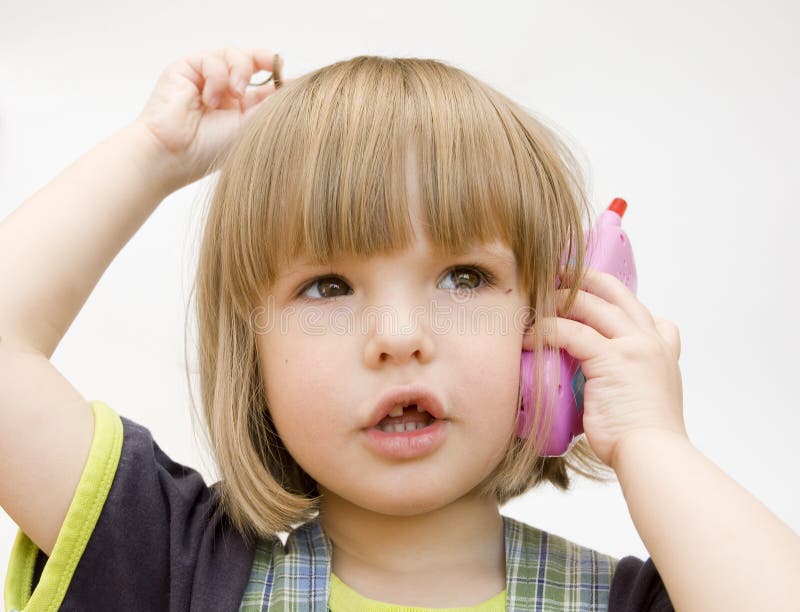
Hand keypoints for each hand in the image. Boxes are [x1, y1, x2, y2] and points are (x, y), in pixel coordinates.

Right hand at [133, 46, 291, 188]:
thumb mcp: (251, 127)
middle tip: (275, 69)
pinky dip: (217, 78)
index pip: (266, 82)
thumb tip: (299, 88)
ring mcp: (205, 78)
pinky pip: (212, 59)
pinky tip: (210, 100)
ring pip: (234, 54)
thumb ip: (271, 105)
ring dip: (239, 71)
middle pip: (252, 60)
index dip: (281, 76)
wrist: (173, 156)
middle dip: (265, 62)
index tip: (300, 79)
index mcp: (242, 107)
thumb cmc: (209, 151)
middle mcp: (225, 90)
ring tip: (235, 94)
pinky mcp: (186, 68)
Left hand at [525, 267, 685, 468]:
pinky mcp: (613, 359)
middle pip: (613, 292)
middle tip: (554, 275)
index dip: (609, 293)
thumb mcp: (644, 396)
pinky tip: (529, 335)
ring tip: (535, 301)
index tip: (585, 290)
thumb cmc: (641, 437)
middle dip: (581, 279)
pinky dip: (546, 330)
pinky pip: (571, 332)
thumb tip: (595, 376)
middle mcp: (651, 340)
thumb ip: (628, 377)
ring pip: (590, 305)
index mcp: (661, 349)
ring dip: (558, 300)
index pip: (638, 308)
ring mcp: (635, 346)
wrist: (653, 456)